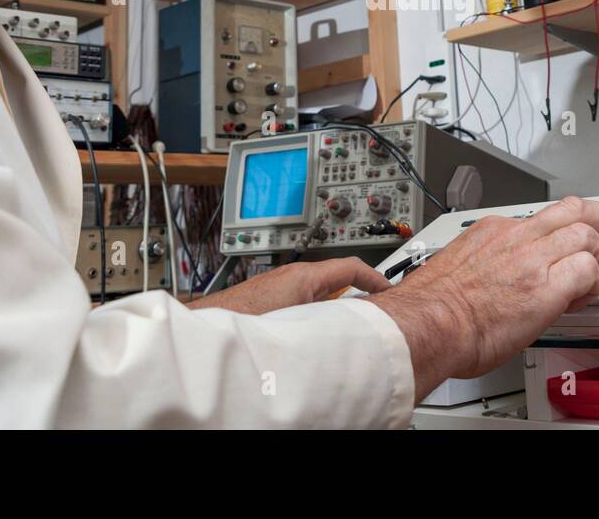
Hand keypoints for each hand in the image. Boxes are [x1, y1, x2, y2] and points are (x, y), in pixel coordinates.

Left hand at [187, 257, 390, 314]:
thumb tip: (351, 324)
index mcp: (305, 275)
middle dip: (359, 293)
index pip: (352, 266)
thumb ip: (328, 316)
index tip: (389, 289)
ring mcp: (283, 283)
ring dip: (338, 304)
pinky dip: (320, 311)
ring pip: (323, 290)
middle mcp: (294, 275)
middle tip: (375, 310)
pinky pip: (307, 299)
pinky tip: (318, 332)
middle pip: (339, 278)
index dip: (376, 277)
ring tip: (349, 324)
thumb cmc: (244, 320)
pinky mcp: (273, 296)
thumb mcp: (300, 321)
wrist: (209, 324)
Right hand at [370, 196, 598, 398]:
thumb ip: (488, 266)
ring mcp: (531, 258)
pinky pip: (586, 270)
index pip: (542, 219)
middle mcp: (515, 236)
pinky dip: (595, 282)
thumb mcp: (460, 267)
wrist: (427, 325)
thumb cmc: (433, 309)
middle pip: (574, 210)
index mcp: (492, 230)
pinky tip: (590, 297)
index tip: (572, 242)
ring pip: (587, 235)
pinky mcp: (545, 287)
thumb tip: (499, 282)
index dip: (566, 230)